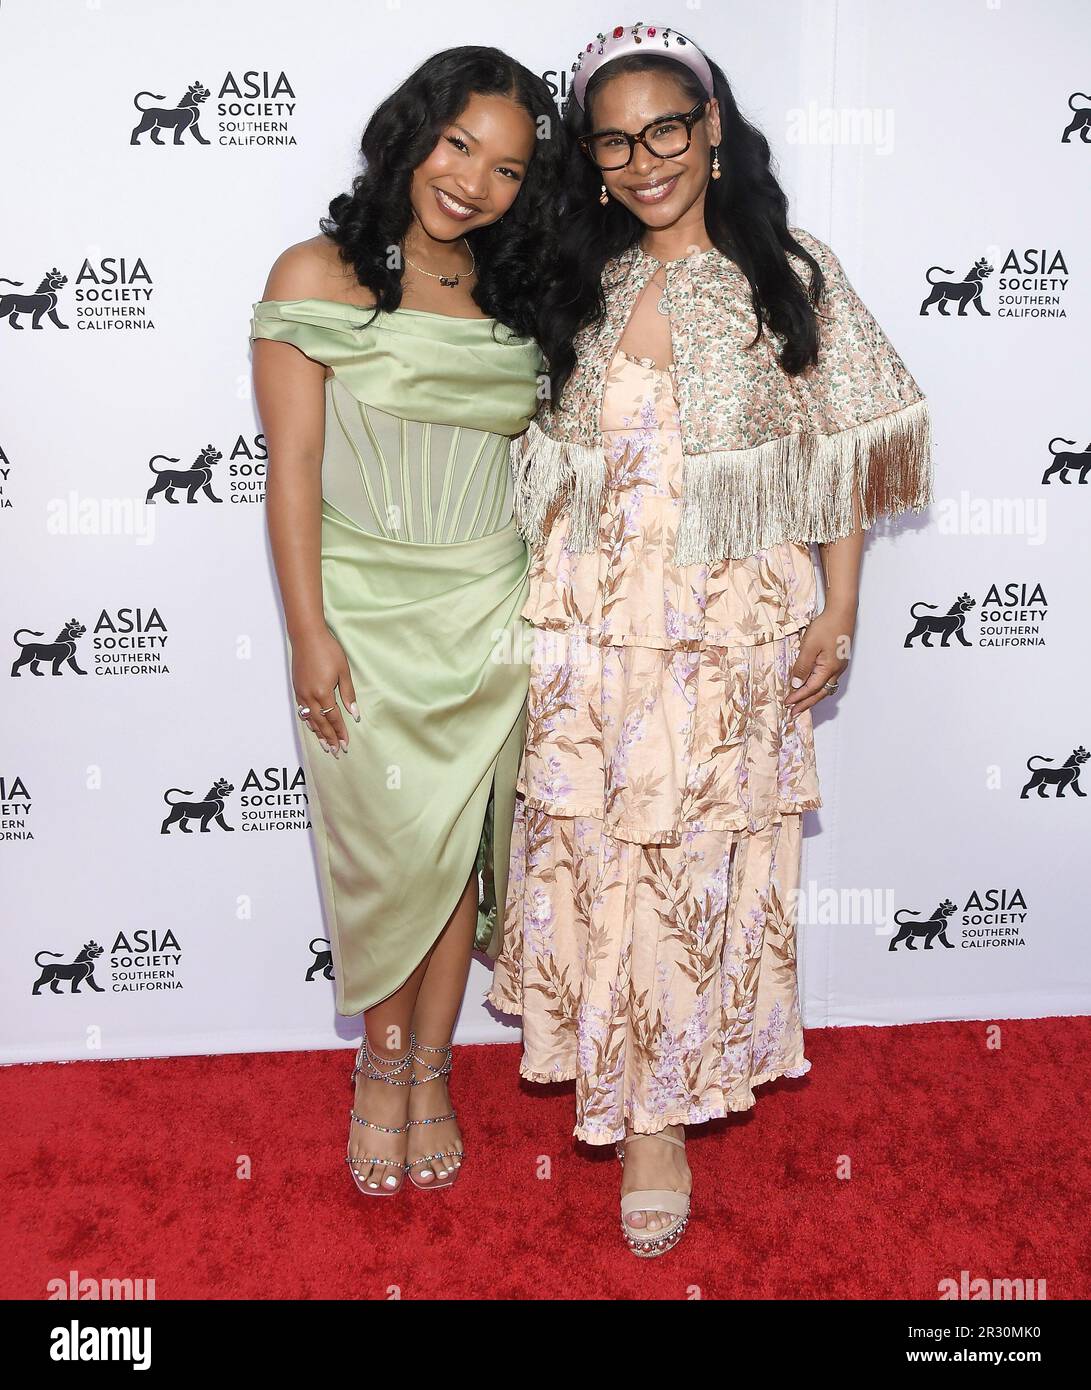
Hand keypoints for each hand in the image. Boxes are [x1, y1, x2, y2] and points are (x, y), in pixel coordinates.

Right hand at [291, 628, 359, 755]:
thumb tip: (354, 714)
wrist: (306, 636)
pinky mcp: (297, 689)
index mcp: (323, 692)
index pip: (333, 718)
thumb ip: (348, 694)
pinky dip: (309, 721)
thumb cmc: (328, 650)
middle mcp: (309, 696)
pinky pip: (303, 711)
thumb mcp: (343, 671)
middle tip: (336, 752)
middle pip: (321, 723)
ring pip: (310, 719)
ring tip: (325, 746)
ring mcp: (301, 693)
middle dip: (329, 738)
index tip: (345, 744)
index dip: (340, 732)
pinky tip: (313, 727)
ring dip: (318, 733)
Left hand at [785, 604, 854, 714]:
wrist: (842, 612)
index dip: (798, 698)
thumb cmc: (826, 627)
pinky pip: (827, 680)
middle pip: (820, 693)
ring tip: (801, 704)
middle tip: (793, 713)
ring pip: (825, 688)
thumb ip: (802, 666)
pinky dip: (817, 687)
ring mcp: (839, 666)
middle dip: (806, 704)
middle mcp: (836, 671)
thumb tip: (796, 684)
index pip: (811, 689)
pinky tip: (811, 687)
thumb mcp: (809, 646)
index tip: (787, 704)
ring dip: (812, 697)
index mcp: (829, 669)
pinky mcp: (838, 660)